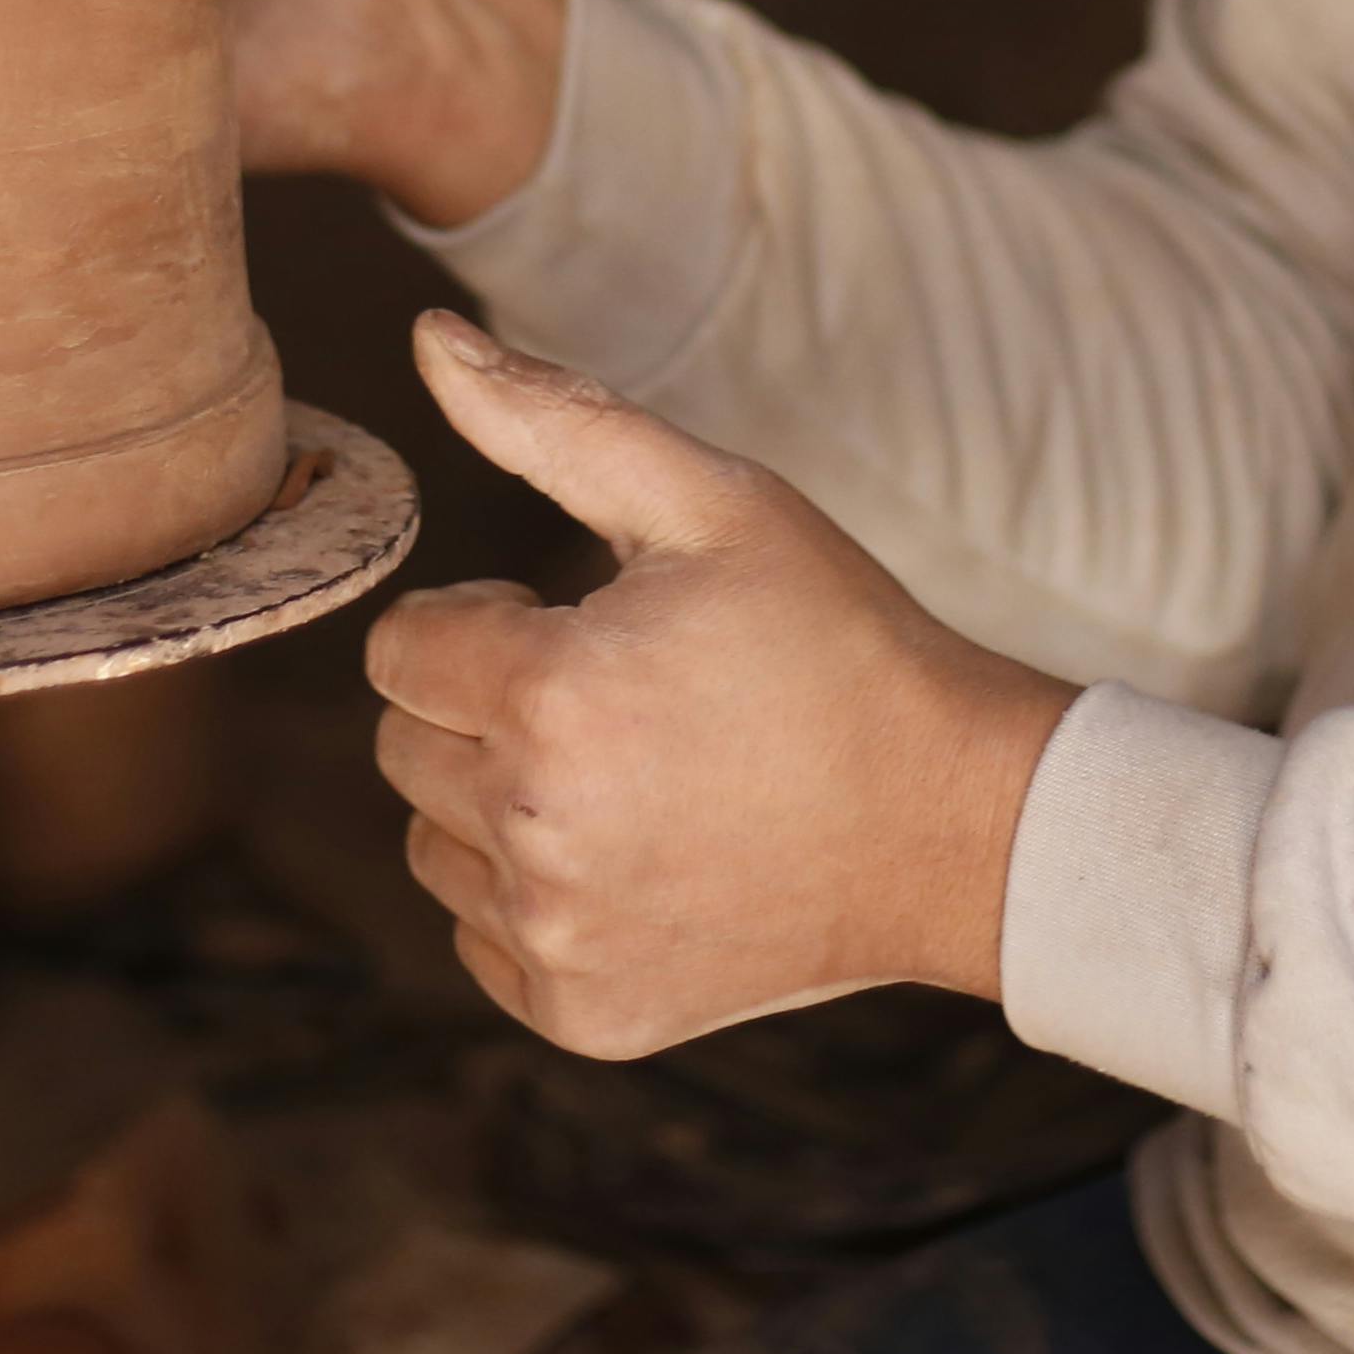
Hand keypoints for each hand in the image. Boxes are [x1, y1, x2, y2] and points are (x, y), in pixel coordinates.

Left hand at [367, 309, 1078, 1057]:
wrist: (949, 822)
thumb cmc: (832, 641)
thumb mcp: (711, 503)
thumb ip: (551, 420)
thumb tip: (427, 339)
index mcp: (549, 695)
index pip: (404, 647)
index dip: (491, 620)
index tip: (586, 626)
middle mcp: (534, 831)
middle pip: (403, 745)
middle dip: (485, 707)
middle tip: (620, 698)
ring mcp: (556, 937)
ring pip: (433, 841)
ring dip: (499, 801)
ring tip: (633, 776)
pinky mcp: (581, 1014)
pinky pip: (482, 936)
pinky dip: (536, 896)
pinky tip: (642, 857)